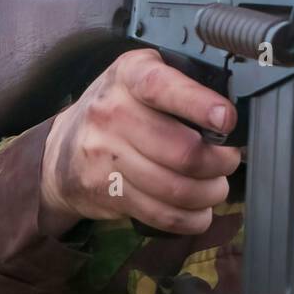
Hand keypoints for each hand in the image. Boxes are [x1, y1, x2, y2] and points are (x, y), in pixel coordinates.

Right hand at [39, 50, 240, 237]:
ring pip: (174, 187)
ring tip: (217, 187)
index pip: (162, 87)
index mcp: (128, 74)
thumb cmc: (119, 106)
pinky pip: (159, 213)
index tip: (227, 120)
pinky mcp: (106, 192)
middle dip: (219, 161)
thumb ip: (179, 84)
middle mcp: (112, 112)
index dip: (198, 104)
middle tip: (230, 160)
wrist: (63, 149)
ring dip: (209, 193)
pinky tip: (200, 211)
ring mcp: (105, 155)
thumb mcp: (139, 77)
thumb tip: (231, 116)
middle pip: (180, 150)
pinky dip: (189, 219)